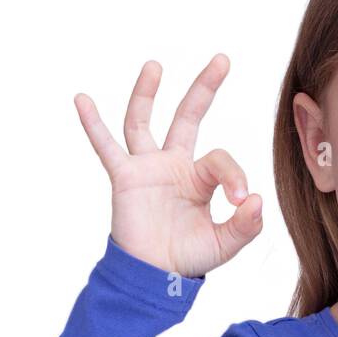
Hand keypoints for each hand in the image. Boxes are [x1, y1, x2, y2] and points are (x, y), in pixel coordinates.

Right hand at [74, 53, 263, 277]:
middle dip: (204, 88)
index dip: (235, 176)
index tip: (240, 201)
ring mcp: (147, 168)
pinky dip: (93, 124)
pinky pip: (106, 147)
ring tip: (155, 65)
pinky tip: (82, 99)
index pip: (221, 159)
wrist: (155, 277)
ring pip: (143, 122)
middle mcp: (173, 165)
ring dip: (147, 93)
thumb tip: (255, 199)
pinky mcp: (124, 178)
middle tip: (222, 59)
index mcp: (200, 177)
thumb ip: (247, 225)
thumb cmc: (188, 258)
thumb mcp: (226, 243)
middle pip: (188, 116)